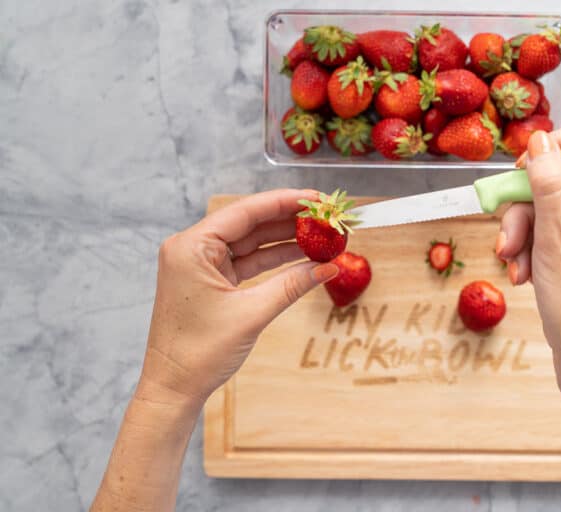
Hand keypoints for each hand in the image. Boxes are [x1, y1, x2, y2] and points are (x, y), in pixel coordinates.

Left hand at [138, 189, 338, 405]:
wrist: (174, 388)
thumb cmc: (198, 353)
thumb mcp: (252, 313)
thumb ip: (292, 284)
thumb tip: (329, 266)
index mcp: (191, 247)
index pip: (246, 212)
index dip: (285, 202)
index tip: (317, 199)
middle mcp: (193, 249)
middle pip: (250, 223)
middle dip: (290, 220)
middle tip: (326, 218)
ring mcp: (201, 265)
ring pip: (251, 242)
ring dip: (285, 240)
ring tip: (322, 236)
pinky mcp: (211, 281)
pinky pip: (248, 262)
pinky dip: (274, 260)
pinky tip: (304, 257)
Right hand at [496, 124, 560, 365]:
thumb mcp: (556, 239)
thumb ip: (548, 185)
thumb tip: (539, 142)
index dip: (553, 149)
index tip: (522, 173)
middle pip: (560, 174)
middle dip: (526, 205)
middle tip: (510, 238)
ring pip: (546, 200)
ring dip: (522, 230)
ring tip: (515, 263)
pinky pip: (548, 224)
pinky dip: (530, 244)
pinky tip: (524, 271)